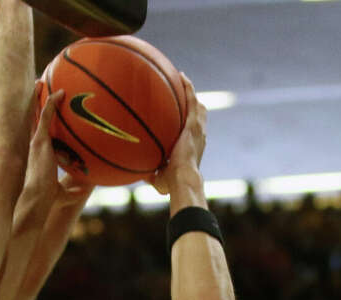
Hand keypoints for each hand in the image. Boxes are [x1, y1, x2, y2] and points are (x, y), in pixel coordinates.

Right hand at [23, 89, 89, 212]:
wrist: (37, 199)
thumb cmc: (47, 200)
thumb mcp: (62, 194)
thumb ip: (73, 190)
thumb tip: (83, 190)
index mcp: (37, 155)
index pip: (37, 134)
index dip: (37, 122)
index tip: (40, 112)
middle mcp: (33, 145)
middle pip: (32, 119)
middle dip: (32, 104)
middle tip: (36, 90)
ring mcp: (36, 141)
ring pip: (35, 113)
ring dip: (39, 98)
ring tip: (41, 82)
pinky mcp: (40, 140)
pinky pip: (46, 116)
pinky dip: (52, 103)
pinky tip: (60, 92)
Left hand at [151, 72, 207, 196]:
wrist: (182, 178)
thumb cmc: (173, 183)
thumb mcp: (160, 178)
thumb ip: (152, 174)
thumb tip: (141, 176)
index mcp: (193, 147)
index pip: (192, 131)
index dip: (189, 122)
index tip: (183, 117)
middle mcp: (198, 135)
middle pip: (198, 115)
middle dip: (192, 103)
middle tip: (184, 92)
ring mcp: (197, 128)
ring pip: (196, 105)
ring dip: (190, 92)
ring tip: (182, 78)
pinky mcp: (193, 122)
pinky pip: (191, 99)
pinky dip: (188, 87)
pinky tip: (181, 76)